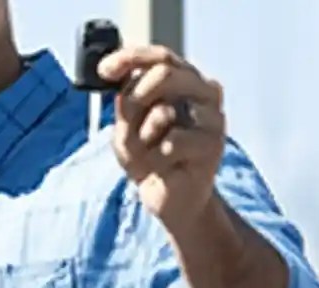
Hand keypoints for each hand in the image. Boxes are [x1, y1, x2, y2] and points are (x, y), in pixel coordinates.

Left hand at [99, 45, 225, 236]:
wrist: (169, 199)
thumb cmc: (150, 159)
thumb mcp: (128, 127)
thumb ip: (127, 101)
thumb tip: (121, 77)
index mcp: (184, 82)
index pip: (161, 56)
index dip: (131, 58)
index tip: (104, 71)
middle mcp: (204, 93)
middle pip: (164, 73)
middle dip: (135, 101)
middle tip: (129, 127)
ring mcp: (212, 117)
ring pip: (164, 111)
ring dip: (143, 138)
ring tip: (151, 155)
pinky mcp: (214, 144)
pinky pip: (171, 143)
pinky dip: (156, 159)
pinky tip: (166, 168)